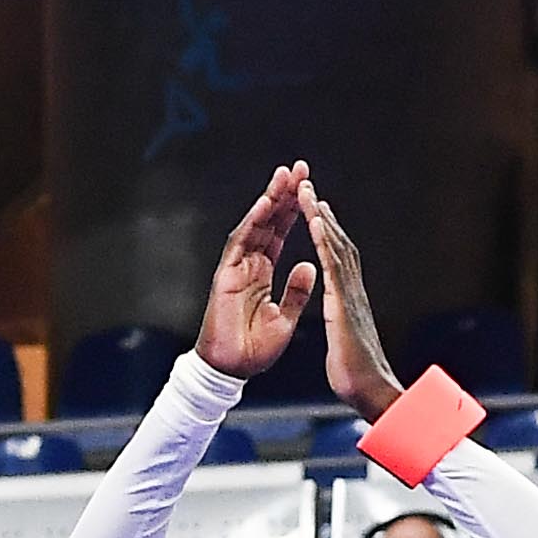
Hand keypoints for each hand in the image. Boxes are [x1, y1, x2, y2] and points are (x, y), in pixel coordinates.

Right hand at [193, 167, 317, 379]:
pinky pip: (240, 243)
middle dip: (284, 194)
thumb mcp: (286, 319)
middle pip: (268, 221)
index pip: (279, 233)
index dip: (295, 210)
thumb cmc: (255, 349)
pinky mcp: (227, 276)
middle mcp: (248, 265)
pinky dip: (253, 222)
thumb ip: (297, 292)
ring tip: (286, 175)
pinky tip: (266, 204)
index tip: (309, 188)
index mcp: (263, 273)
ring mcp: (236, 268)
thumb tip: (310, 266)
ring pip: (254, 225)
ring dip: (270, 199)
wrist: (233, 370)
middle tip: (300, 167)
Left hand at [302, 181, 403, 418]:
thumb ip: (344, 322)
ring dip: (319, 215)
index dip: (325, 233)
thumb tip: (343, 316)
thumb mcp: (346, 340)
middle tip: (307, 187)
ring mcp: (349, 293)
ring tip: (305, 191)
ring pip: (333, 245)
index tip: (314, 211)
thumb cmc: (357, 373)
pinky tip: (312, 218)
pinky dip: (322, 237)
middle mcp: (351, 289)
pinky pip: (330, 262)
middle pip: (336, 242)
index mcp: (347, 299)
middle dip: (321, 214)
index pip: (336, 258)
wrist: (370, 390)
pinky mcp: (343, 301)